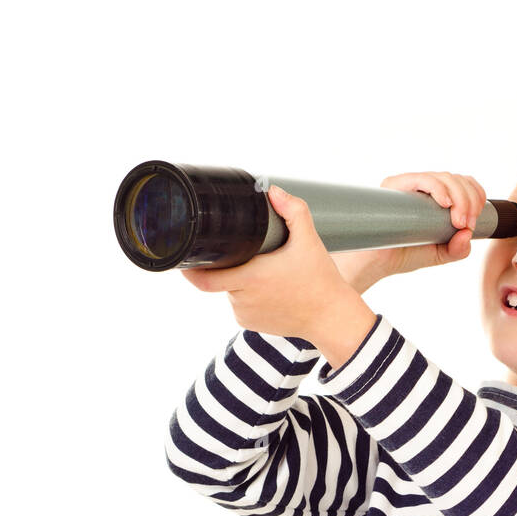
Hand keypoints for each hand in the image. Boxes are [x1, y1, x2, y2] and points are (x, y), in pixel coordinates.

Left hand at [179, 184, 354, 338]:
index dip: (189, 268)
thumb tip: (273, 190)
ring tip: (264, 273)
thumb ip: (293, 211)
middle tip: (242, 254)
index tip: (185, 256)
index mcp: (250, 277)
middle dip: (224, 265)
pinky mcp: (251, 325)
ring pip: (230, 291)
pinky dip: (247, 296)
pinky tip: (267, 291)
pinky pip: (240, 306)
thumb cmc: (320, 281)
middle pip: (218, 278)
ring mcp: (245, 315)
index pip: (204, 278)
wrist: (331, 318)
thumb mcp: (309, 240)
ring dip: (238, 281)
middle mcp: (243, 299)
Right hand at [329, 171, 487, 290]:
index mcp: (432, 197)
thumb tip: (467, 234)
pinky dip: (439, 189)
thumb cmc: (400, 255)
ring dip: (459, 198)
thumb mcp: (437, 254)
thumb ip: (456, 249)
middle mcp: (420, 187)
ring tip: (458, 222)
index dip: (474, 195)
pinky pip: (422, 179)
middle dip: (469, 200)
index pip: (460, 182)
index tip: (474, 219)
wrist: (372, 264)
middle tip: (466, 224)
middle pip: (454, 178)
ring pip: (442, 177)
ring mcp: (407, 185)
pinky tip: (445, 205)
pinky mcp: (394, 186)